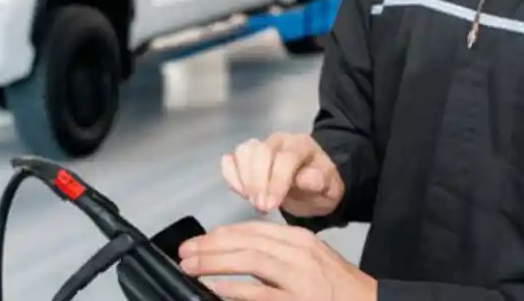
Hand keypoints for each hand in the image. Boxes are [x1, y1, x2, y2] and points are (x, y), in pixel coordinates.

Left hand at [179, 221, 375, 300]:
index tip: (200, 241)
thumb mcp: (310, 261)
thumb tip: (238, 255)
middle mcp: (300, 253)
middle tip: (185, 253)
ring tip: (191, 266)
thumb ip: (279, 254)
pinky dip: (235, 289)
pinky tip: (216, 289)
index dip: (222, 234)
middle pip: (247, 241)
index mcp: (300, 239)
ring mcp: (300, 279)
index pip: (254, 229)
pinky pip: (260, 294)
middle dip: (211, 246)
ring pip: (251, 261)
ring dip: (215, 262)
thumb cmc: (339, 289)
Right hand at [222, 133, 343, 215]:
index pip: (285, 158)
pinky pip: (230, 160)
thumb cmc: (319, 187)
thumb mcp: (329, 189)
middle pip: (260, 151)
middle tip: (261, 207)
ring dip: (244, 180)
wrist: (313, 184)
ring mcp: (260, 145)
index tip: (271, 207)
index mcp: (302, 145)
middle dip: (257, 182)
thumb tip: (304, 179)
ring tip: (253, 201)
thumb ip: (319, 182)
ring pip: (243, 152)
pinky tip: (243, 193)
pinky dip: (231, 177)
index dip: (276, 182)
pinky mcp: (246, 156)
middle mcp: (279, 140)